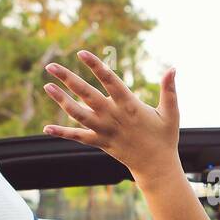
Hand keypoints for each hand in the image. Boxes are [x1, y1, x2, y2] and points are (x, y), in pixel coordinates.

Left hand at [43, 51, 179, 183]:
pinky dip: (62, 132)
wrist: (156, 166)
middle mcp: (113, 116)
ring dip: (61, 100)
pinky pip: (78, 137)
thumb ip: (169, 90)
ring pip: (78, 113)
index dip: (95, 66)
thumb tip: (173, 68)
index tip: (81, 53)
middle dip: (68, 79)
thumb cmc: (164, 137)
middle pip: (87, 94)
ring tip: (47, 86)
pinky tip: (46, 128)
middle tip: (51, 66)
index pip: (110, 81)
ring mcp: (105, 130)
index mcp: (130, 106)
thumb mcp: (171, 113)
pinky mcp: (100, 142)